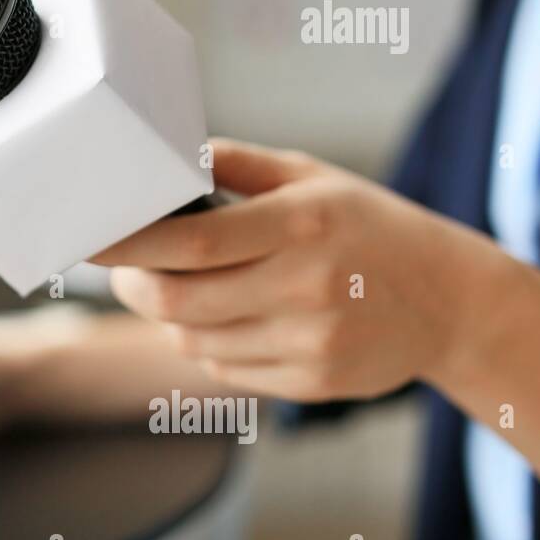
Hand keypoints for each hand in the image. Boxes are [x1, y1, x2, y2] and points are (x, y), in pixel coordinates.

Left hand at [92, 138, 518, 401]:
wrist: (449, 300)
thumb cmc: (367, 227)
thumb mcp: (312, 176)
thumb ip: (238, 163)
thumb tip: (168, 155)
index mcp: (301, 224)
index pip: (192, 244)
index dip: (128, 246)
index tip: (90, 239)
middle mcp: (306, 286)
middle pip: (177, 302)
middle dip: (133, 287)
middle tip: (125, 270)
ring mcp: (311, 342)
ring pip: (193, 341)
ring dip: (168, 317)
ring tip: (179, 290)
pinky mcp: (313, 384)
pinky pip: (224, 370)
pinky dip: (206, 346)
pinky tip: (227, 321)